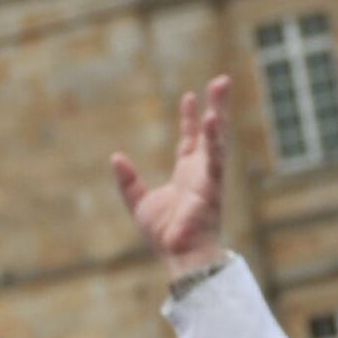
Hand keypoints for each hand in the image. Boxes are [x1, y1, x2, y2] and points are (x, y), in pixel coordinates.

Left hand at [111, 79, 231, 273]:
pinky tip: (212, 117)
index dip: (190, 119)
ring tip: (221, 86)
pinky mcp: (211, 185)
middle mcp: (201, 172)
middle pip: (210, 132)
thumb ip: (128, 180)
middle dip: (216, 106)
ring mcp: (209, 176)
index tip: (189, 96)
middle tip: (221, 81)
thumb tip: (116, 156)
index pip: (191, 140)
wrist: (179, 256)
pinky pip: (214, 157)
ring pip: (217, 137)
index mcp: (187, 175)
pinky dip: (214, 137)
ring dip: (220, 111)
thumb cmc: (165, 235)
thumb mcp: (139, 203)